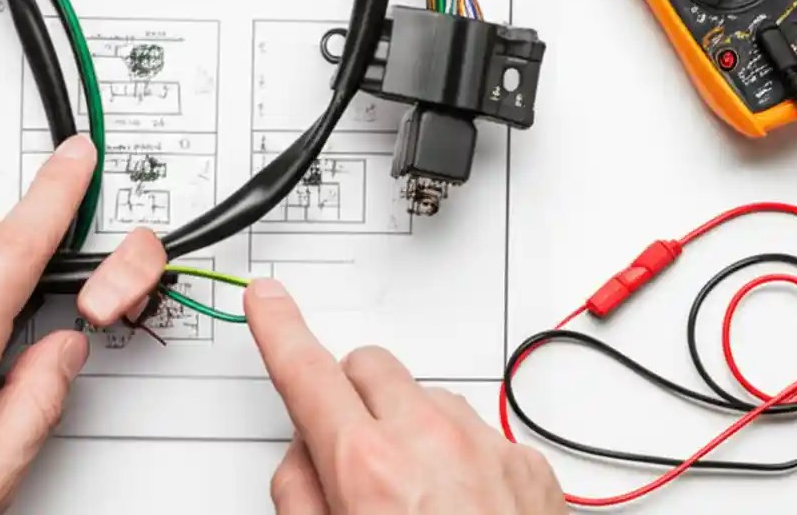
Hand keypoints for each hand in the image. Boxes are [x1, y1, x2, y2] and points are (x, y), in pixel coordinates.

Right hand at [245, 278, 566, 514]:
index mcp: (369, 468)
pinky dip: (459, 454)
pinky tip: (458, 510)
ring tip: (411, 499)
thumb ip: (300, 494)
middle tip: (345, 446)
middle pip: (371, 366)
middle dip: (349, 392)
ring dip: (408, 426)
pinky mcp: (529, 468)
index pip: (307, 372)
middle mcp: (432, 444)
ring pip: (427, 398)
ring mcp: (488, 451)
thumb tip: (305, 455)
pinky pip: (478, 432)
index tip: (268, 302)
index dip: (280, 330)